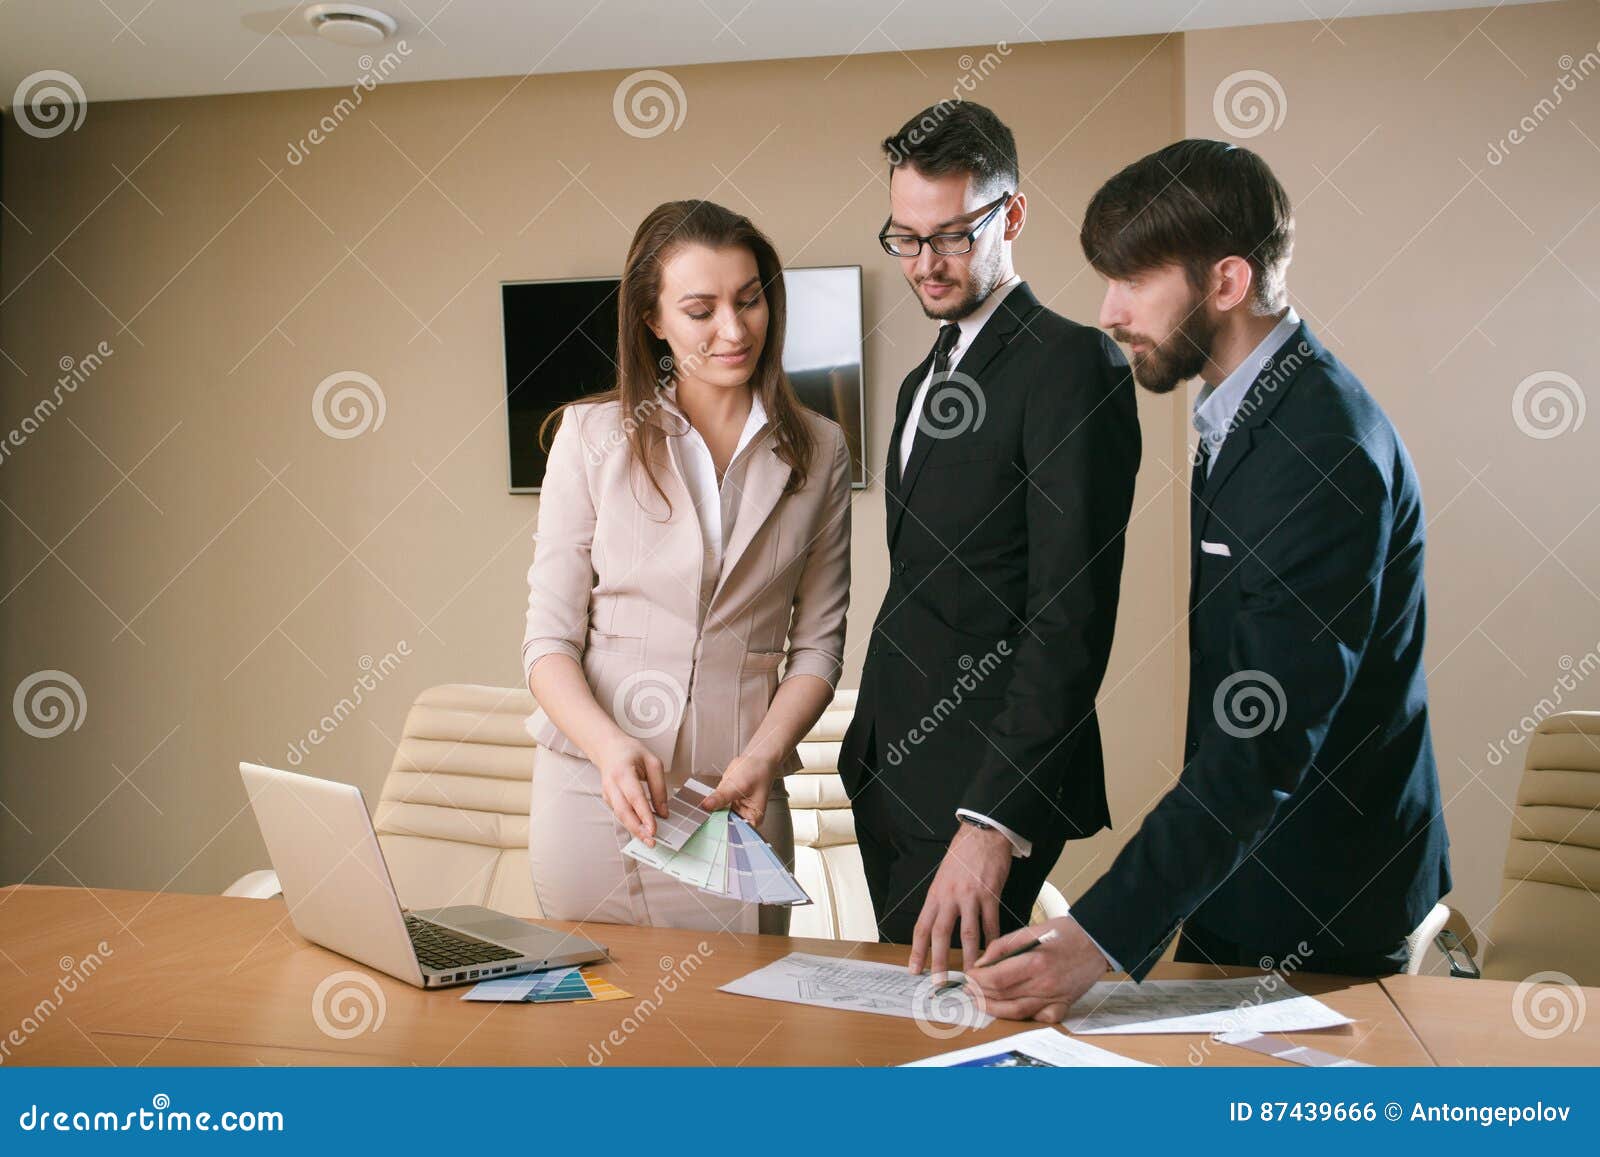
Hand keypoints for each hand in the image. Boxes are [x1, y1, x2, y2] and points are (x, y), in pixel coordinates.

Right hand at [594, 734, 666, 844]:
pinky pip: (619, 814)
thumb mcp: (652, 762)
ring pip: (620, 816)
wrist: (607, 748)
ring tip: (648, 840)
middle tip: (651, 842)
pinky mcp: (607, 799)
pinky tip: (641, 830)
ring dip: (634, 830)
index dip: (644, 815)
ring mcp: (607, 793)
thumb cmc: (630, 752)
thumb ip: (659, 787)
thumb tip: (664, 812)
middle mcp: (612, 784)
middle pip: (624, 812)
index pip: (635, 797)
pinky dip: (630, 823)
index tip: (654, 830)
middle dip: (637, 830)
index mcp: (623, 772)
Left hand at [698, 753, 779, 825]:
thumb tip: (706, 806)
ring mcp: (734, 808)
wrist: (757, 757)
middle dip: (713, 823)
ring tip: (698, 816)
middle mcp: (744, 816)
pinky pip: (716, 805)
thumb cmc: (758, 771)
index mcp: (753, 819)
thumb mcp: (738, 785)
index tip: (708, 831)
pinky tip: (701, 805)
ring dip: (709, 814)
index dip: (722, 833)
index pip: (736, 832)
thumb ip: (721, 797)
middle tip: (699, 823)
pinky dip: (710, 804)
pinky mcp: (727, 800)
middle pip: (726, 825)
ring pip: (719, 816)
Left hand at [907, 822, 1013, 978]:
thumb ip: (942, 900)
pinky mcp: (990, 894)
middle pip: (940, 934)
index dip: (917, 950)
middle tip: (939, 982)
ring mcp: (970, 896)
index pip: (922, 927)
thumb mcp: (943, 876)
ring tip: (972, 975)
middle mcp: (949, 897)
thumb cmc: (962, 854)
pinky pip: (991, 923)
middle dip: (939, 961)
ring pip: (968, 933)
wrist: (982, 834)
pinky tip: (995, 953)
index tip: (914, 969)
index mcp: (935, 894)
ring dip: (970, 956)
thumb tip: (939, 924)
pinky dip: (994, 940)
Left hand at [964, 916, 1109, 1022]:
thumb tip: (981, 963)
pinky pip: (1039, 1018)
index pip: (996, 979)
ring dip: (994, 1009)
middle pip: (1003, 996)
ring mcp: (1055, 998)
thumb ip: (1003, 946)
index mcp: (1036, 961)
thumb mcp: (1031, 929)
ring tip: (980, 1002)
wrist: (1098, 941)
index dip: (977, 980)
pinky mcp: (1063, 1005)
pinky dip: (1023, 1016)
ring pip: (1017, 1012)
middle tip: (969, 989)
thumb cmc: (1066, 932)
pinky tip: (1010, 1009)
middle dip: (981, 994)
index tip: (968, 976)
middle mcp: (1045, 984)